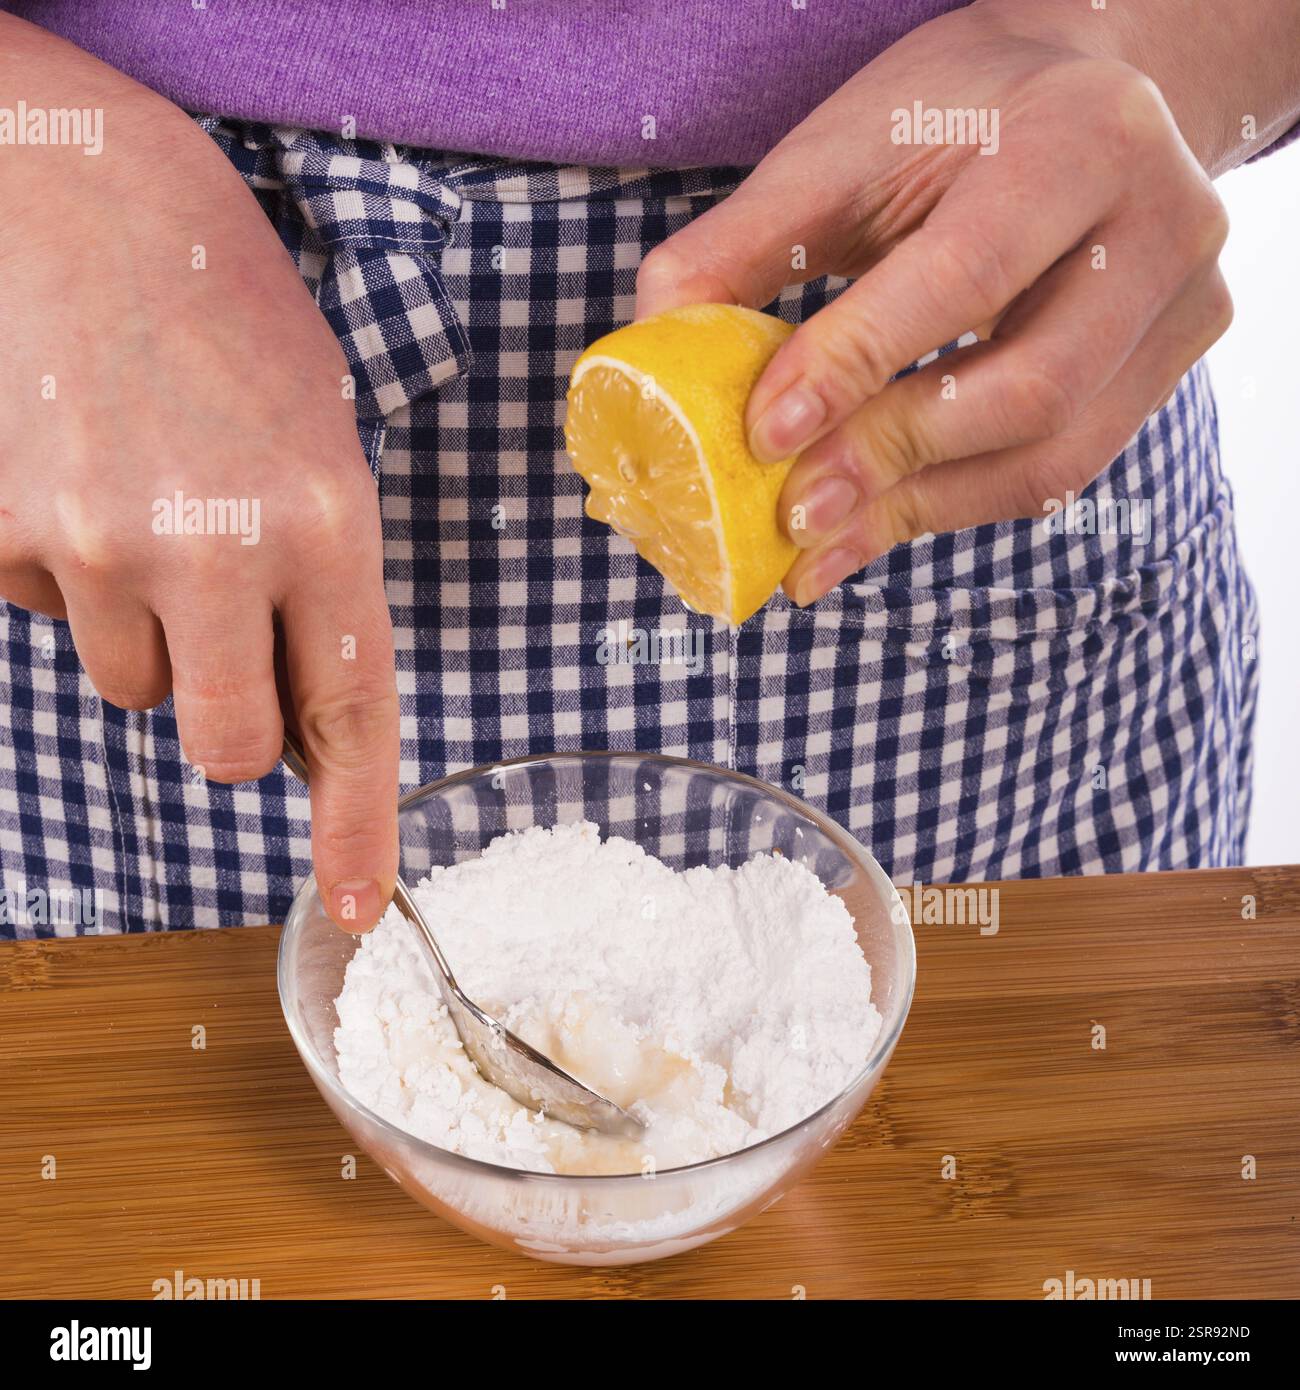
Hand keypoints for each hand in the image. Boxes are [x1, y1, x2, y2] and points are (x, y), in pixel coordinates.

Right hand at [0, 18, 396, 929]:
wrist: (88, 196)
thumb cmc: (231, 324)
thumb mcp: (321, 450)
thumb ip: (320, 591)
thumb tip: (297, 730)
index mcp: (325, 520)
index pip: (353, 714)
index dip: (356, 824)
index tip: (356, 903)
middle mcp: (214, 545)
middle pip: (226, 748)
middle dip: (234, 730)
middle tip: (228, 644)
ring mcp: (93, 540)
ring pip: (135, 685)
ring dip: (150, 631)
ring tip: (152, 506)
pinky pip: (46, 616)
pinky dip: (68, 577)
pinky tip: (82, 481)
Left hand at [635, 0, 1298, 605]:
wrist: (1077, 98)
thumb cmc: (948, 118)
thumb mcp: (843, 152)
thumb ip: (745, 244)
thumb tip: (652, 344)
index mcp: (1078, 138)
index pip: (964, 274)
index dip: (857, 365)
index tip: (764, 434)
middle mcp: (1161, 223)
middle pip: (1030, 387)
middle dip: (892, 459)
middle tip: (791, 513)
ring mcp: (1183, 304)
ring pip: (1055, 456)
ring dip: (920, 510)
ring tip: (816, 545)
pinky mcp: (1171, 365)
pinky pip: (1061, 471)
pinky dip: (953, 508)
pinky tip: (872, 528)